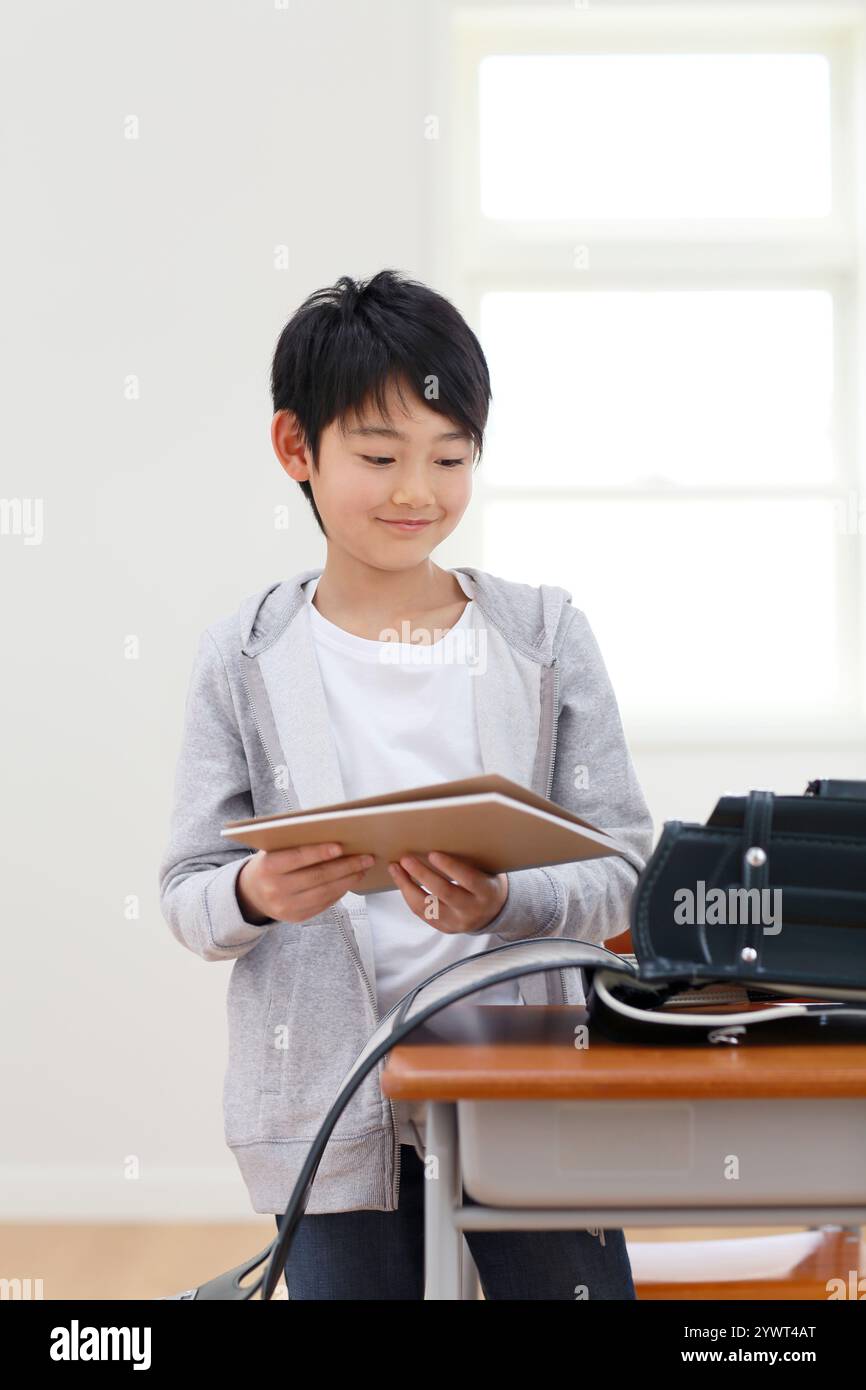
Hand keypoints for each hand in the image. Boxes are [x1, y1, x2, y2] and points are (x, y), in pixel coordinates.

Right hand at [236, 842, 374, 924]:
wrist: (251, 894)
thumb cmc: (269, 864)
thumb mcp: (273, 850)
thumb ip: (295, 844)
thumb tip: (334, 838)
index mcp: (268, 867)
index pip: (297, 858)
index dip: (319, 853)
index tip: (341, 847)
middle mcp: (275, 889)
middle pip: (317, 877)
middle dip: (345, 866)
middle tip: (366, 857)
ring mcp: (286, 907)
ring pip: (324, 893)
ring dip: (348, 880)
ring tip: (363, 868)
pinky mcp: (297, 917)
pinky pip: (324, 904)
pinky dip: (340, 891)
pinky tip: (351, 881)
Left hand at [387, 850, 508, 934]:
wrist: (494, 911)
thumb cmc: (486, 881)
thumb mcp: (486, 870)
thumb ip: (469, 860)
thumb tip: (439, 836)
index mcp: (487, 892)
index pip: (468, 879)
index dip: (449, 866)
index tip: (432, 854)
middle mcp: (473, 910)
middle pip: (444, 892)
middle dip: (422, 875)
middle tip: (406, 859)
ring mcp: (458, 922)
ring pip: (427, 907)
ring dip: (407, 886)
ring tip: (395, 868)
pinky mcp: (445, 928)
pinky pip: (422, 913)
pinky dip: (409, 896)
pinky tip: (402, 882)